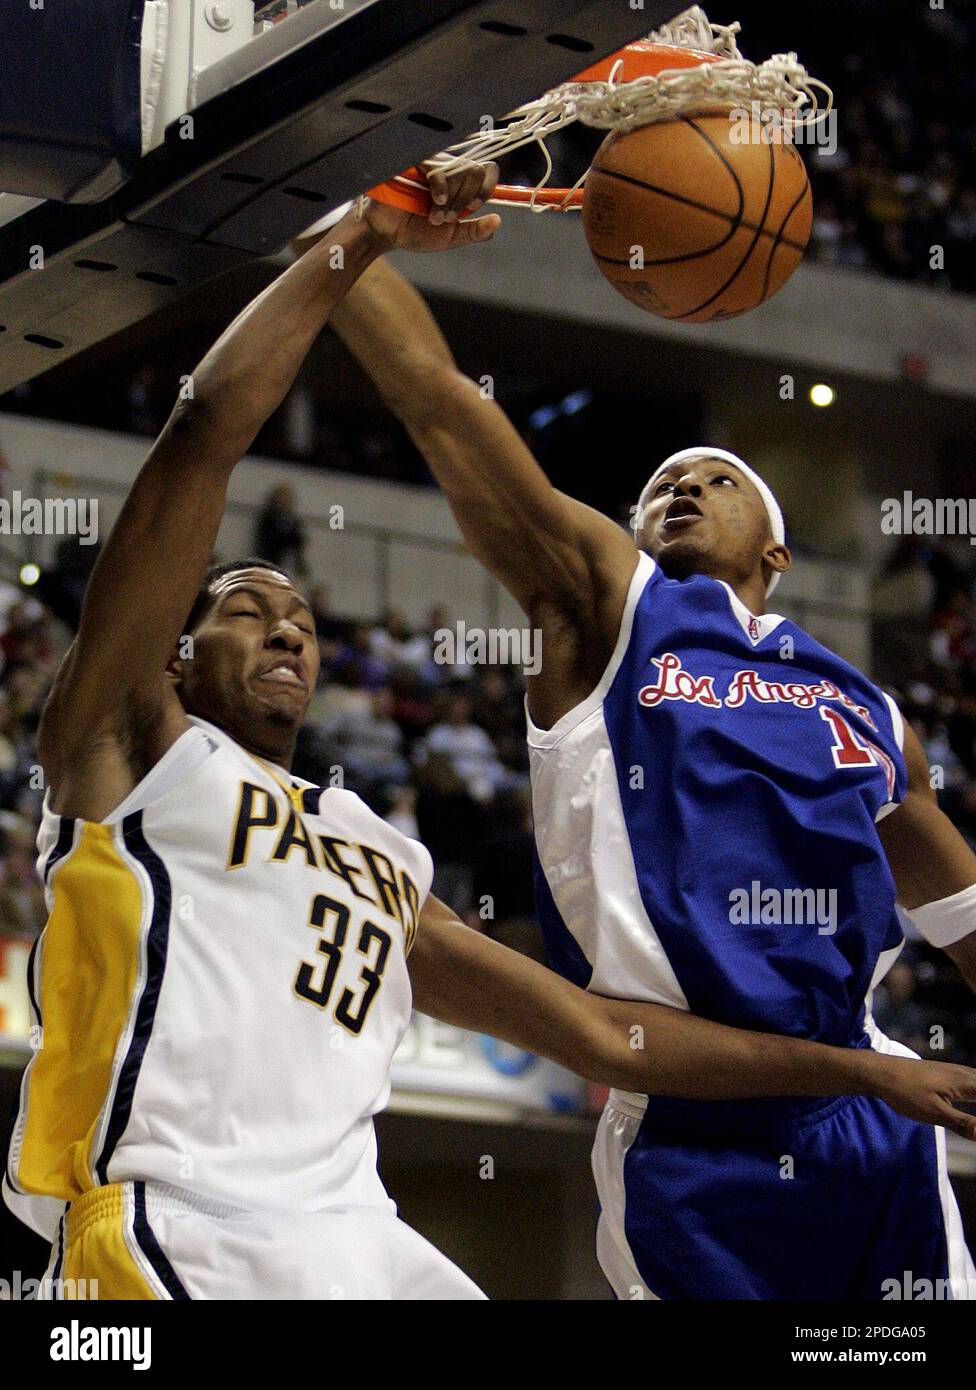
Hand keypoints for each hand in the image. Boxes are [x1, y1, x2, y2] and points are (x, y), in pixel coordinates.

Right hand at [362, 159, 500, 252]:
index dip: (487, 185)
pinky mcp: (416, 162)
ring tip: (434, 217)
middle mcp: (450, 170)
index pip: (486, 169)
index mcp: (461, 185)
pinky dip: (441, 186)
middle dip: (465, 199)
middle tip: (447, 219)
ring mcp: (433, 163)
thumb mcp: (451, 237)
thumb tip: (497, 220)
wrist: (387, 234)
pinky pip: (438, 167)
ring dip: (451, 200)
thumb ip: (474, 231)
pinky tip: (435, 201)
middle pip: (474, 170)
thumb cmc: (416, 232)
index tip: (475, 206)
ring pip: (459, 169)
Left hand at [872, 1055, 975, 1139]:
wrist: (879, 1072)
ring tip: (975, 1116)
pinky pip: (972, 1080)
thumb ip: (963, 1123)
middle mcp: (963, 1074)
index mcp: (965, 1082)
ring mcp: (953, 1071)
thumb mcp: (935, 1113)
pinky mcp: (944, 1074)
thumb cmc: (905, 1092)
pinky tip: (972, 1092)